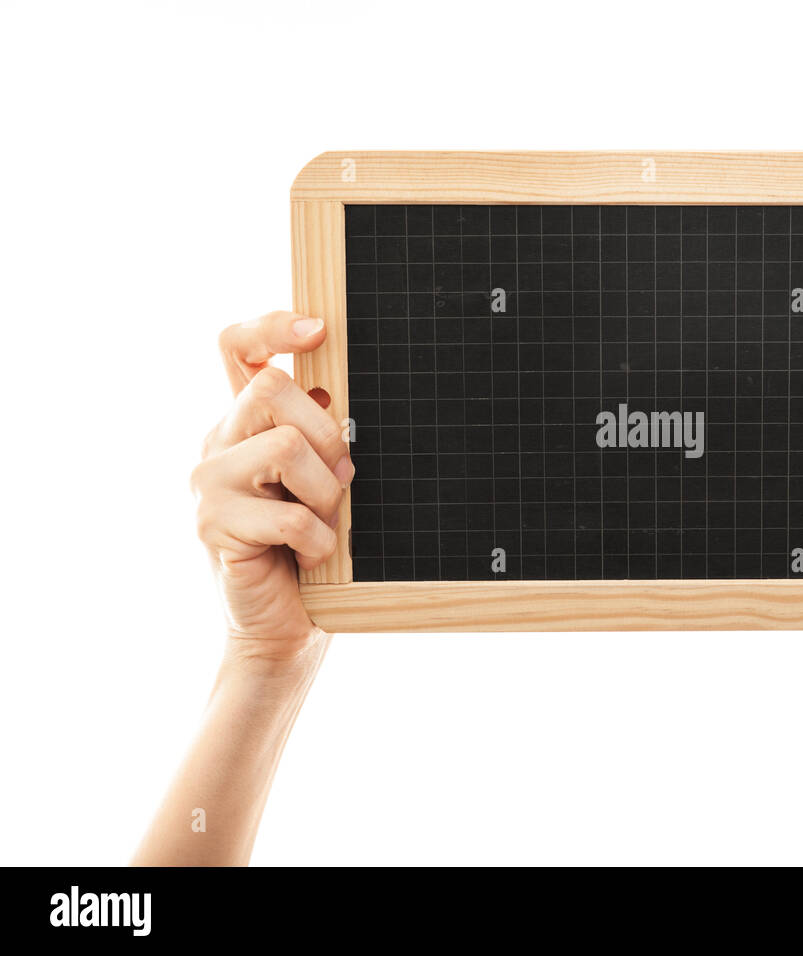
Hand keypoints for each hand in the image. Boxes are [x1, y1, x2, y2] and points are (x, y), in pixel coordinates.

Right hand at [191, 311, 352, 666]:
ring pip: (286, 446)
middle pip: (271, 388)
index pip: (238, 348)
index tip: (318, 330)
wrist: (284, 627)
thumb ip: (322, 436)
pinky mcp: (212, 525)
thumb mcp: (326, 482)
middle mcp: (218, 442)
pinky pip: (290, 513)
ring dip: (326, 494)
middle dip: (326, 434)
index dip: (271, 327)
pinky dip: (320, 539)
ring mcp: (208, 482)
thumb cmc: (313, 551)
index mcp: (246, 423)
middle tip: (339, 481)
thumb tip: (335, 390)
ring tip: (321, 526)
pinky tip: (313, 557)